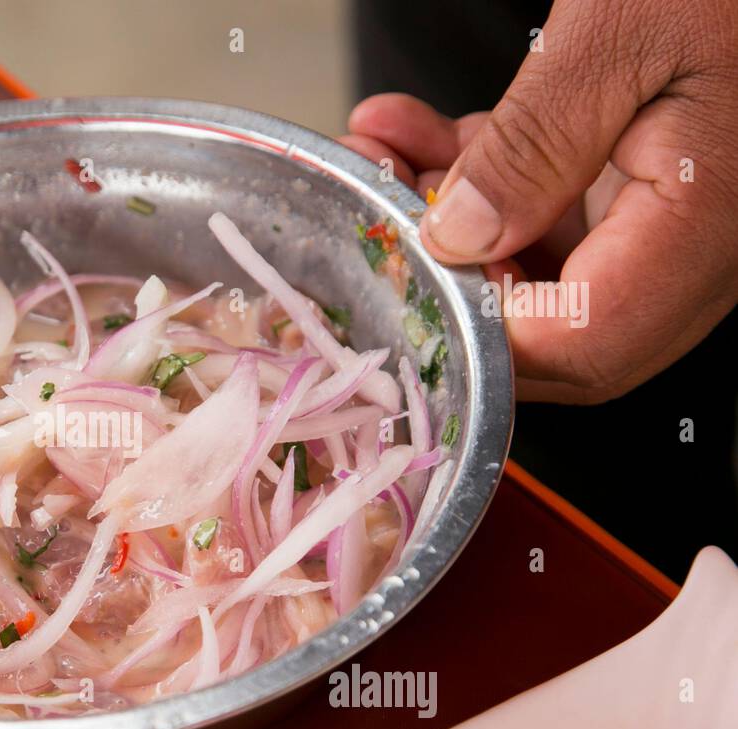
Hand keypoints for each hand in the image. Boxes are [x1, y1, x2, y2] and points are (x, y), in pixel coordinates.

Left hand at [341, 0, 737, 402]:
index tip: (408, 270)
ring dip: (450, 220)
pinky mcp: (648, 194)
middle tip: (379, 207)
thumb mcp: (619, 31)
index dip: (483, 330)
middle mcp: (701, 249)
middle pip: (556, 329)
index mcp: (710, 223)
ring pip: (539, 272)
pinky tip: (424, 136)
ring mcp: (674, 227)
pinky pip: (553, 219)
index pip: (583, 343)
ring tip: (384, 154)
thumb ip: (537, 145)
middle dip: (448, 273)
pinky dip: (485, 183)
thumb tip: (460, 239)